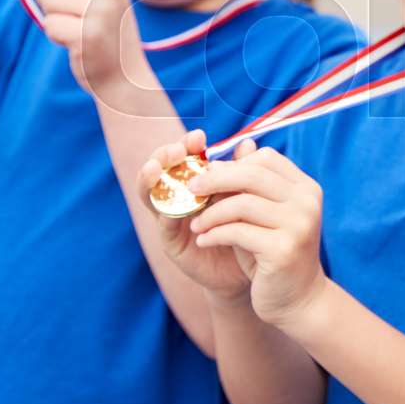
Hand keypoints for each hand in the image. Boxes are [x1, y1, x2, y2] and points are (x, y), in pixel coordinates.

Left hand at [10, 0, 144, 98]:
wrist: (125, 73)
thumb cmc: (107, 29)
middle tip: (67, 13)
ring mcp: (101, 11)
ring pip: (48, 0)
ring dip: (52, 16)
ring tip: (74, 27)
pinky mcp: (89, 34)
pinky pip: (50, 24)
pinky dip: (55, 35)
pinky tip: (74, 42)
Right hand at [141, 130, 254, 302]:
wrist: (252, 267)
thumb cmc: (249, 226)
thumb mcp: (247, 197)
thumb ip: (243, 173)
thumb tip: (249, 142)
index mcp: (198, 181)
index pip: (185, 156)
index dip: (188, 145)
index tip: (199, 136)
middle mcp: (181, 196)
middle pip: (162, 169)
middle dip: (166, 155)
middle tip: (177, 149)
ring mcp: (172, 218)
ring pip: (153, 193)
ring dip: (152, 179)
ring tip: (157, 168)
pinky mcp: (172, 242)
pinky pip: (164, 224)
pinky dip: (166, 213)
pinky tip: (171, 207)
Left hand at [183, 140, 328, 331]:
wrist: (297, 300)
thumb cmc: (273, 254)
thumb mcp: (263, 215)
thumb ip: (250, 186)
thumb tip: (234, 149)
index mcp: (305, 188)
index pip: (265, 159)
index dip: (231, 164)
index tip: (206, 176)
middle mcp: (307, 202)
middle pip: (252, 175)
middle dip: (214, 180)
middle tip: (189, 189)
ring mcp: (299, 225)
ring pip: (241, 203)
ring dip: (210, 213)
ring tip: (196, 225)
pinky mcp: (284, 249)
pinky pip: (237, 232)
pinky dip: (214, 235)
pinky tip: (204, 241)